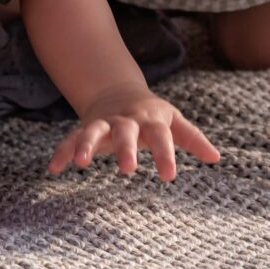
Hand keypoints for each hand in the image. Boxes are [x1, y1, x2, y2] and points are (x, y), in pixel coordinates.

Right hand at [51, 87, 219, 179]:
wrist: (116, 91)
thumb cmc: (151, 114)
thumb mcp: (173, 121)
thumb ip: (192, 138)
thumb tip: (216, 157)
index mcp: (150, 119)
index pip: (161, 136)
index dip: (165, 154)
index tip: (169, 176)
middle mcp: (125, 120)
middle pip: (125, 131)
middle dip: (126, 149)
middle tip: (128, 170)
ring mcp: (103, 123)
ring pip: (92, 131)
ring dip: (85, 145)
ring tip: (80, 163)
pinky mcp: (85, 129)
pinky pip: (70, 140)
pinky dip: (62, 152)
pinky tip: (53, 169)